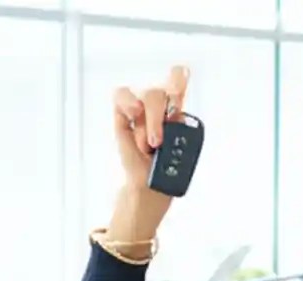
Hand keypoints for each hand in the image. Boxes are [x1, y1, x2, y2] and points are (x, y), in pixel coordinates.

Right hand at [107, 64, 187, 245]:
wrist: (147, 186)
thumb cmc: (166, 171)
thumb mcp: (180, 153)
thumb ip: (179, 132)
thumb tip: (176, 115)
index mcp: (178, 115)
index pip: (178, 85)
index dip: (178, 76)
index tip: (182, 71)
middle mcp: (160, 107)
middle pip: (161, 91)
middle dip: (160, 117)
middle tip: (157, 142)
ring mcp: (140, 109)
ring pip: (146, 94)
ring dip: (147, 121)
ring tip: (147, 144)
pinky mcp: (122, 114)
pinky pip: (121, 95)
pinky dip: (127, 105)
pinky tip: (131, 117)